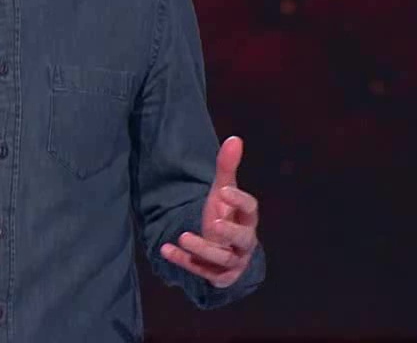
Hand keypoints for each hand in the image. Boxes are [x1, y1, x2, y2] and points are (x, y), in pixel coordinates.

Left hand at [160, 135, 259, 288]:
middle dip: (229, 232)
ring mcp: (233, 261)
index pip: (251, 209)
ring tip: (183, 236)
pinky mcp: (219, 276)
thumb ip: (227, 167)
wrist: (223, 247)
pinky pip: (202, 272)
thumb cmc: (225, 214)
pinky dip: (184, 262)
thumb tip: (234, 138)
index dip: (240, 201)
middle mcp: (244, 242)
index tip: (224, 191)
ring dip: (202, 250)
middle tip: (212, 223)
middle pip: (243, 239)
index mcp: (248, 219)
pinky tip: (165, 250)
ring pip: (223, 259)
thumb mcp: (224, 191)